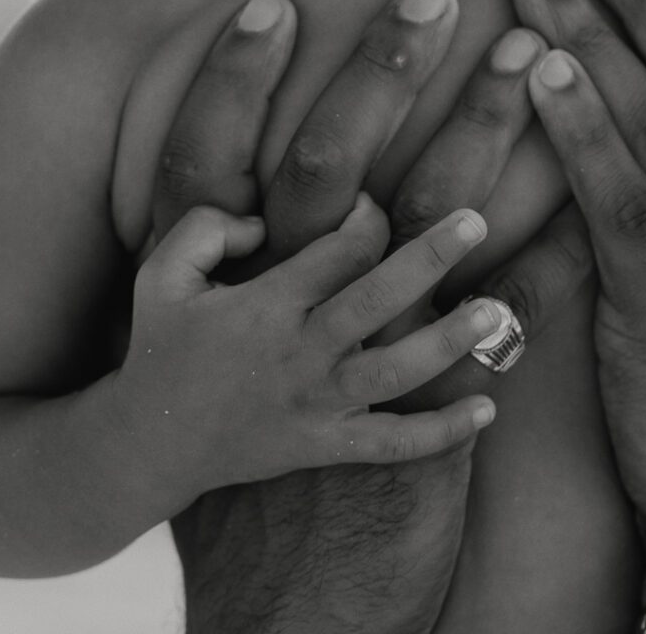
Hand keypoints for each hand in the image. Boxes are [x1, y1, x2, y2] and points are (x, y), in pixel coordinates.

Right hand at [113, 194, 496, 511]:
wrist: (149, 444)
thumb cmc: (162, 345)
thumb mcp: (161, 273)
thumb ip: (208, 226)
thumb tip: (264, 219)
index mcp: (265, 305)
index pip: (333, 251)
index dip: (364, 217)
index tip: (374, 201)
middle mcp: (298, 353)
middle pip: (375, 300)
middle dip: (428, 259)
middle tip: (475, 220)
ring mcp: (317, 405)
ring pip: (396, 374)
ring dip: (448, 342)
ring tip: (496, 310)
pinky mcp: (325, 446)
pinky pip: (391, 445)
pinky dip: (441, 434)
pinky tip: (488, 409)